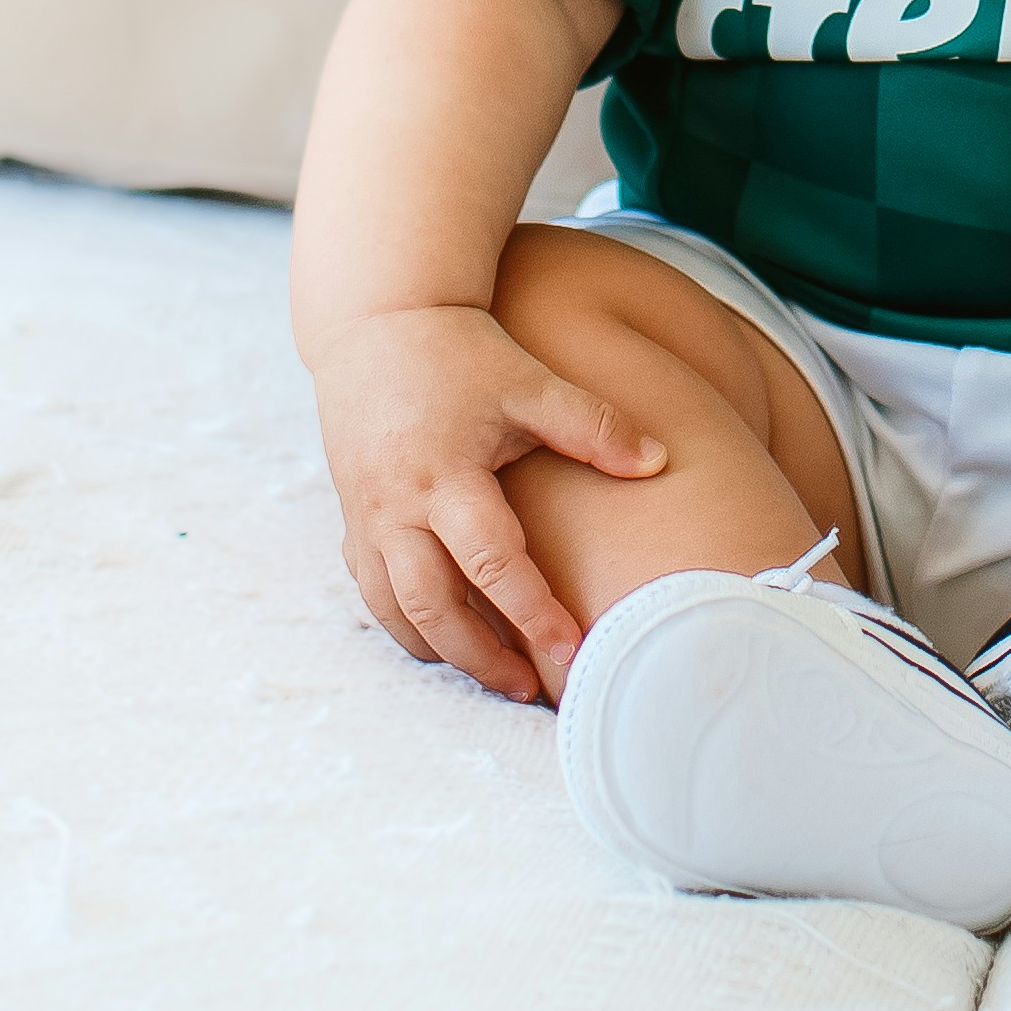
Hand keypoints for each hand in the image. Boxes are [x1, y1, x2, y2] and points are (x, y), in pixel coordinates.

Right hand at [310, 301, 663, 700]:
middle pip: (434, 607)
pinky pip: (372, 593)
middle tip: (533, 689)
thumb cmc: (462, 352)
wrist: (376, 322)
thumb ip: (594, 425)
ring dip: (443, 652)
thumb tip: (658, 463)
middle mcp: (397, 506)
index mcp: (446, 474)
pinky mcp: (352, 519)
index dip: (535, 614)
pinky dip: (406, 626)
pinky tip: (445, 641)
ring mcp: (367, 517)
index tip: (574, 652)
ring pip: (396, 611)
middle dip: (483, 658)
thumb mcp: (531, 382)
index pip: (493, 563)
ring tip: (496, 676)